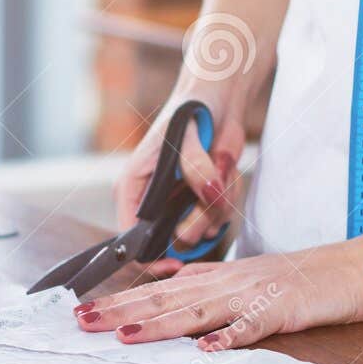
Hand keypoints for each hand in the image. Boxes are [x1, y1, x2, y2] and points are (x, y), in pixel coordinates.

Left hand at [72, 245, 362, 350]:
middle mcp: (227, 283)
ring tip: (125, 336)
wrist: (356, 268)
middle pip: (166, 298)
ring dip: (160, 324)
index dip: (120, 300)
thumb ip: (207, 281)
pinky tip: (207, 350)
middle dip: (121, 311)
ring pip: (197, 311)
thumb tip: (169, 281)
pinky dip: (230, 337)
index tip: (82, 311)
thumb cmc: (303, 278)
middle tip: (82, 323)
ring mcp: (253, 296)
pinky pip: (252, 326)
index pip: (158, 289)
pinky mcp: (282, 311)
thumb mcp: (247, 276)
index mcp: (217, 278)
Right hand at [113, 94, 246, 276]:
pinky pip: (224, 214)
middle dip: (200, 219)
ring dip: (221, 201)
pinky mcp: (207, 200)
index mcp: (133, 188)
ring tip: (220, 165)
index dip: (152, 258)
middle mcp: (153, 201)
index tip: (176, 264)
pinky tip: (226, 168)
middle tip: (212, 187)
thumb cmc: (189, 110)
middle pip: (175, 240)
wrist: (217, 99)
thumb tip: (210, 193)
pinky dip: (232, 191)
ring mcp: (181, 202)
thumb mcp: (186, 133)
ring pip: (206, 228)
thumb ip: (196, 166)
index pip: (130, 239)